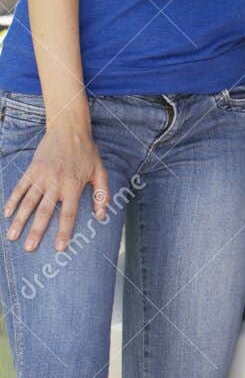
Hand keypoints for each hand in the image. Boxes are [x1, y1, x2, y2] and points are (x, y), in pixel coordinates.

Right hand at [3, 121, 108, 252]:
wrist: (69, 128)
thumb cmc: (87, 152)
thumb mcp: (100, 171)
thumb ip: (102, 194)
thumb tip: (102, 216)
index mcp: (74, 185)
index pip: (68, 214)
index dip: (63, 232)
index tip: (59, 248)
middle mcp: (56, 183)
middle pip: (44, 212)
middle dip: (36, 232)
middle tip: (29, 248)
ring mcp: (42, 176)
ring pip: (28, 202)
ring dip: (19, 220)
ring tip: (12, 236)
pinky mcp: (32, 169)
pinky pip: (20, 187)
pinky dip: (13, 201)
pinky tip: (7, 214)